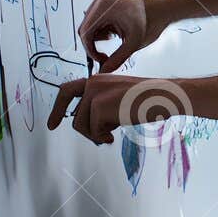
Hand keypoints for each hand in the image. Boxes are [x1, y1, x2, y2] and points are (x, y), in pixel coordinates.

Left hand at [46, 74, 191, 144]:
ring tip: (112, 134)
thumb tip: (90, 129)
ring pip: (80, 125)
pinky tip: (116, 133)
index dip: (58, 107)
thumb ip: (102, 108)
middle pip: (74, 114)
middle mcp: (93, 83)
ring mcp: (95, 93)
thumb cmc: (148, 100)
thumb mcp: (119, 100)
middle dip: (82, 129)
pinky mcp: (99, 106)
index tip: (52, 124)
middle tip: (68, 136)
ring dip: (95, 134)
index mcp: (98, 80)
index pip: (69, 90)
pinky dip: (104, 136)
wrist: (164, 96)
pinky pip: (93, 130)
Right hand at [78, 0, 164, 71]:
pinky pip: (94, 22)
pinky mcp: (104, 4)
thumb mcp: (133, 44)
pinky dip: (101, 31)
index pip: (86, 32)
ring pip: (88, 26)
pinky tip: (113, 32)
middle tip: (104, 56)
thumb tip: (103, 71)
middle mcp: (100, 2)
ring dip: (97, 38)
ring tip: (114, 37)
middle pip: (84, 29)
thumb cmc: (150, 22)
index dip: (90, 49)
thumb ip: (117, 59)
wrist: (159, 10)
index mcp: (105, 8)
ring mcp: (101, 1)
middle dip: (92, 45)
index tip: (100, 59)